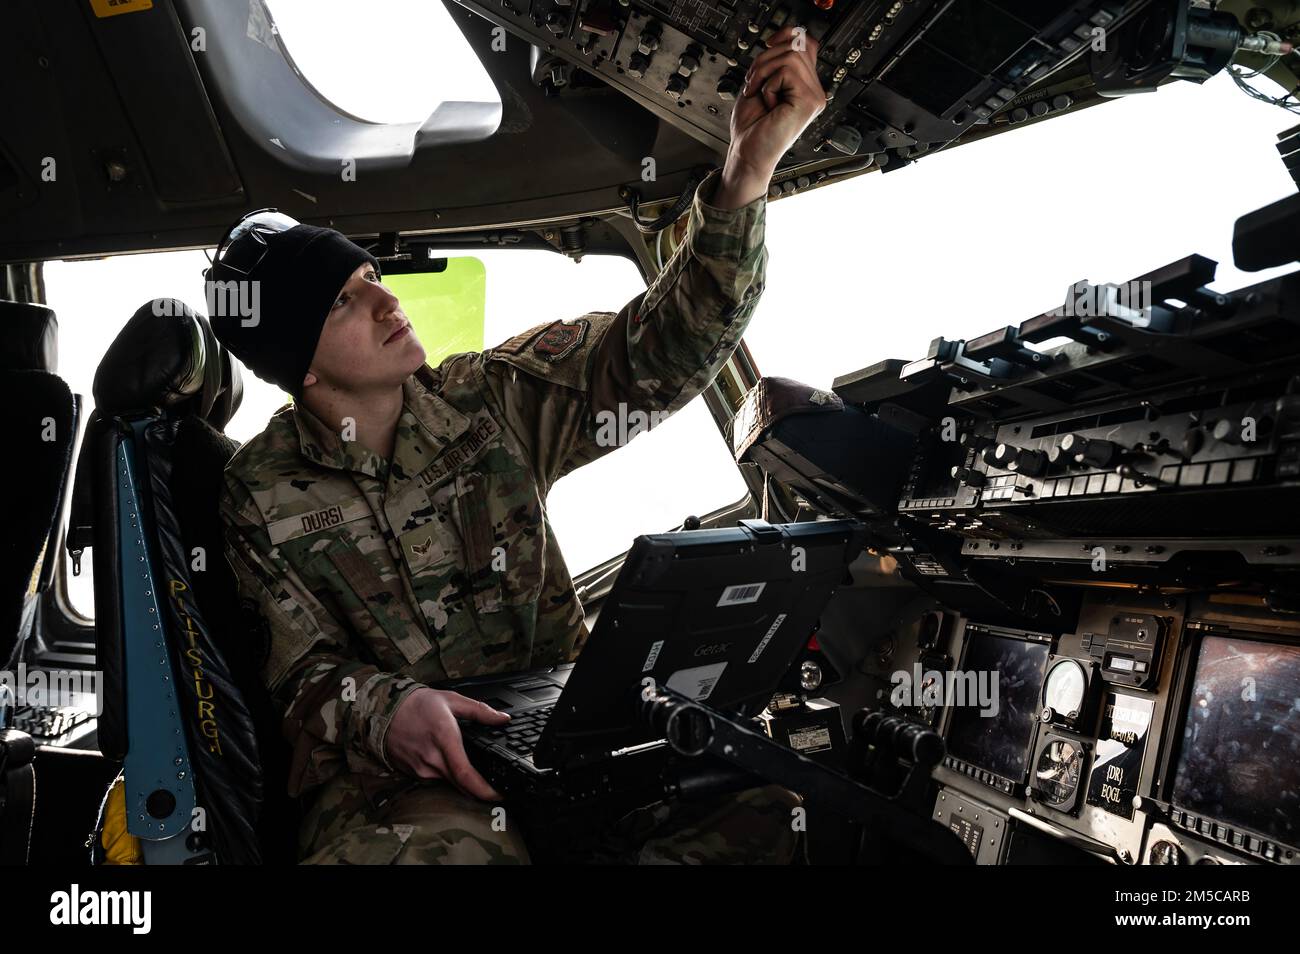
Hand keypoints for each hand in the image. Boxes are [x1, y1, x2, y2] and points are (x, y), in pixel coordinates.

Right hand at [385, 687, 509, 800]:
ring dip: (462, 780)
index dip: (484, 790)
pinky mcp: (414, 774)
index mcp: (444, 739)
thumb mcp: (451, 700)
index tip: (498, 795)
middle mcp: (432, 759)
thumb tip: (503, 719)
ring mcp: (421, 769)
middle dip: (480, 790)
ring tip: (470, 768)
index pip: (465, 774)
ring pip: (450, 783)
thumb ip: (480, 711)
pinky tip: (447, 762)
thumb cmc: (417, 705)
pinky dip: (446, 775)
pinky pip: (436, 780)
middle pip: (461, 786)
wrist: (384, 712)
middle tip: (494, 787)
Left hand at [713, 24, 826, 208]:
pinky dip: (769, 85)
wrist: (748, 153)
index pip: (806, 44)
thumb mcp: (760, 83)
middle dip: (765, 59)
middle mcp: (814, 91)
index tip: (768, 45)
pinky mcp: (810, 101)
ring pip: (791, 55)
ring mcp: (815, 96)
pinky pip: (787, 71)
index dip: (787, 36)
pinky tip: (769, 103)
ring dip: (764, 72)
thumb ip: (775, 61)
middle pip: (796, 45)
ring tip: (759, 93)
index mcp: (804, 86)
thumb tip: (787, 36)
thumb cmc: (751, 126)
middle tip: (754, 83)